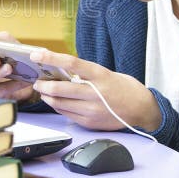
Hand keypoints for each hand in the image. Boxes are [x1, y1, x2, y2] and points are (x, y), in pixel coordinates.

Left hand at [29, 49, 161, 131]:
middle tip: (37, 81)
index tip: (36, 54)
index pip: (70, 63)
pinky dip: (57, 107)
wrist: (142, 109)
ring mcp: (91, 110)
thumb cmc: (124, 88)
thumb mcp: (106, 73)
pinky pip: (66, 114)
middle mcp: (95, 93)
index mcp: (100, 75)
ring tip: (44, 92)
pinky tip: (56, 102)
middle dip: (42, 85)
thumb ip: (85, 73)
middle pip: (59, 89)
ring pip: (58, 104)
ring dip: (47, 97)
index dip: (50, 58)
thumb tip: (60, 69)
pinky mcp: (89, 123)